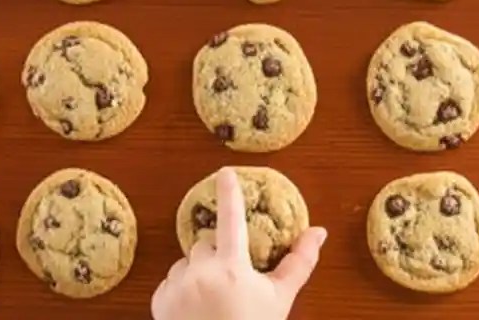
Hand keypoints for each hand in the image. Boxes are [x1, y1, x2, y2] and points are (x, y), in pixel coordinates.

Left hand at [151, 168, 326, 319]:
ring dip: (197, 273)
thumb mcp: (280, 299)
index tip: (225, 171)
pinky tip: (195, 309)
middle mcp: (201, 274)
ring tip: (213, 299)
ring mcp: (177, 288)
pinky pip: (169, 282)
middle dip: (217, 256)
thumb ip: (299, 263)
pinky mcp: (159, 302)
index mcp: (232, 268)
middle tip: (231, 280)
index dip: (229, 192)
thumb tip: (318, 232)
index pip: (231, 219)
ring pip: (186, 263)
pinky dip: (180, 290)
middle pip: (206, 244)